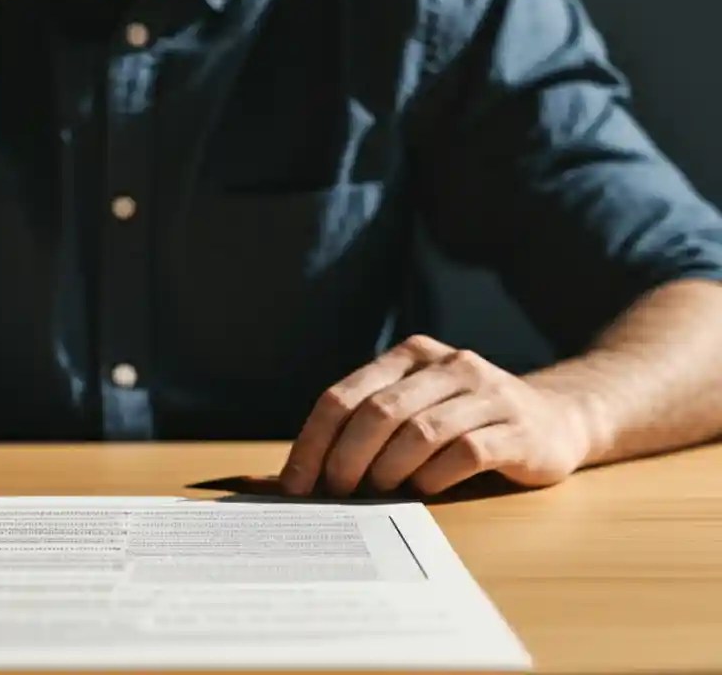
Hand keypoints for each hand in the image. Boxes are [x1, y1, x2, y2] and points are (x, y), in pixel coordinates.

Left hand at [280, 335, 592, 496]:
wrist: (557, 418)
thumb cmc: (465, 422)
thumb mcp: (416, 408)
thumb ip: (364, 428)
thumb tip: (293, 477)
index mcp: (411, 356)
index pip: (344, 396)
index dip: (314, 442)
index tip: (296, 484)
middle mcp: (449, 366)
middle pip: (378, 412)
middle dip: (346, 459)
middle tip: (335, 493)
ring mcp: (488, 394)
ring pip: (420, 431)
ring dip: (388, 469)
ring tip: (378, 492)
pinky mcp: (519, 429)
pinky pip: (466, 452)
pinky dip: (435, 477)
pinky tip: (424, 490)